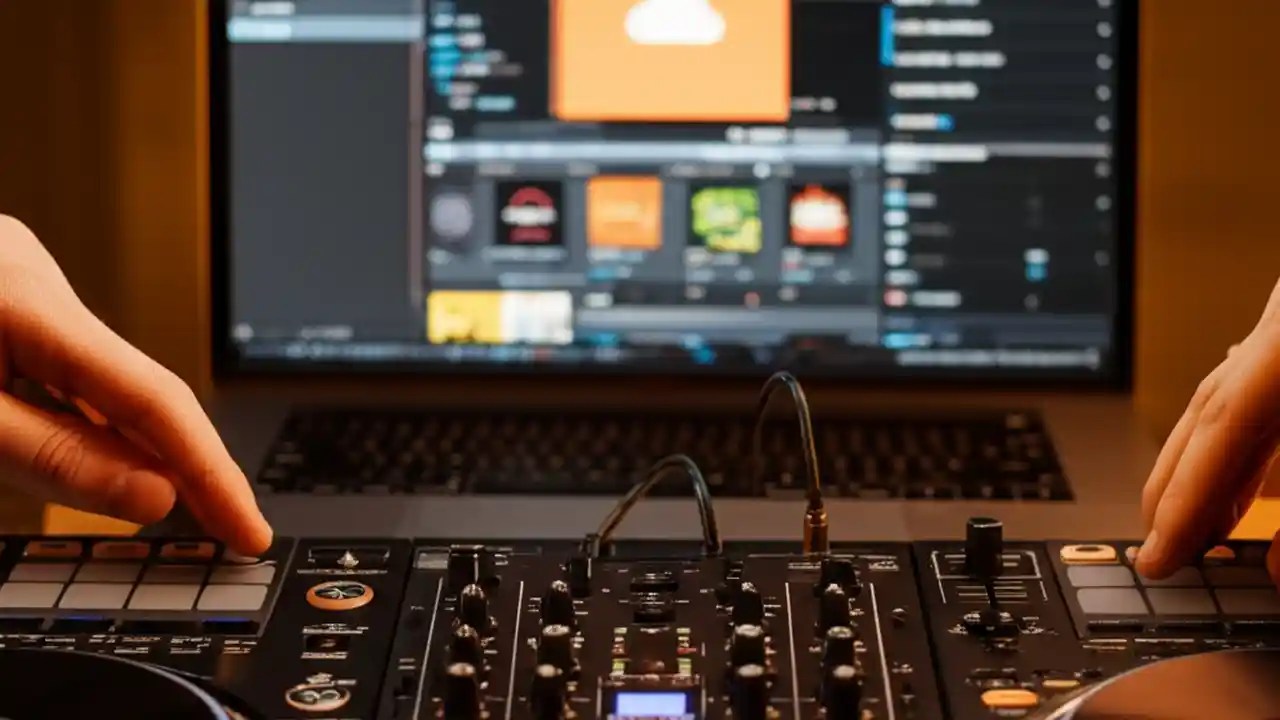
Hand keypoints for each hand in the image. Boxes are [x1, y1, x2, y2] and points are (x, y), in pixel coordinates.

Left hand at [0, 215, 270, 554]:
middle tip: (229, 531)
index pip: (150, 397)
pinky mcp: (6, 302)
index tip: (248, 529)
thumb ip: (53, 458)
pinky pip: (68, 374)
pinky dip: (88, 426)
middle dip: (182, 465)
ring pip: (101, 384)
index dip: (209, 471)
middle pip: (134, 386)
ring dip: (133, 449)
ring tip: (184, 513)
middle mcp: (35, 277)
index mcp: (25, 297)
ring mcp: (20, 285)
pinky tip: (114, 465)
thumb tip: (157, 495)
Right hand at [1137, 276, 1279, 582]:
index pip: (1220, 428)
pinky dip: (1243, 433)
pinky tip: (1240, 457)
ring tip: (1191, 518)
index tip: (1158, 556)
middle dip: (1178, 486)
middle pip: (1209, 409)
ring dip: (1206, 462)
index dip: (1183, 501)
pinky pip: (1260, 383)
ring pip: (1230, 394)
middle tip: (1158, 547)